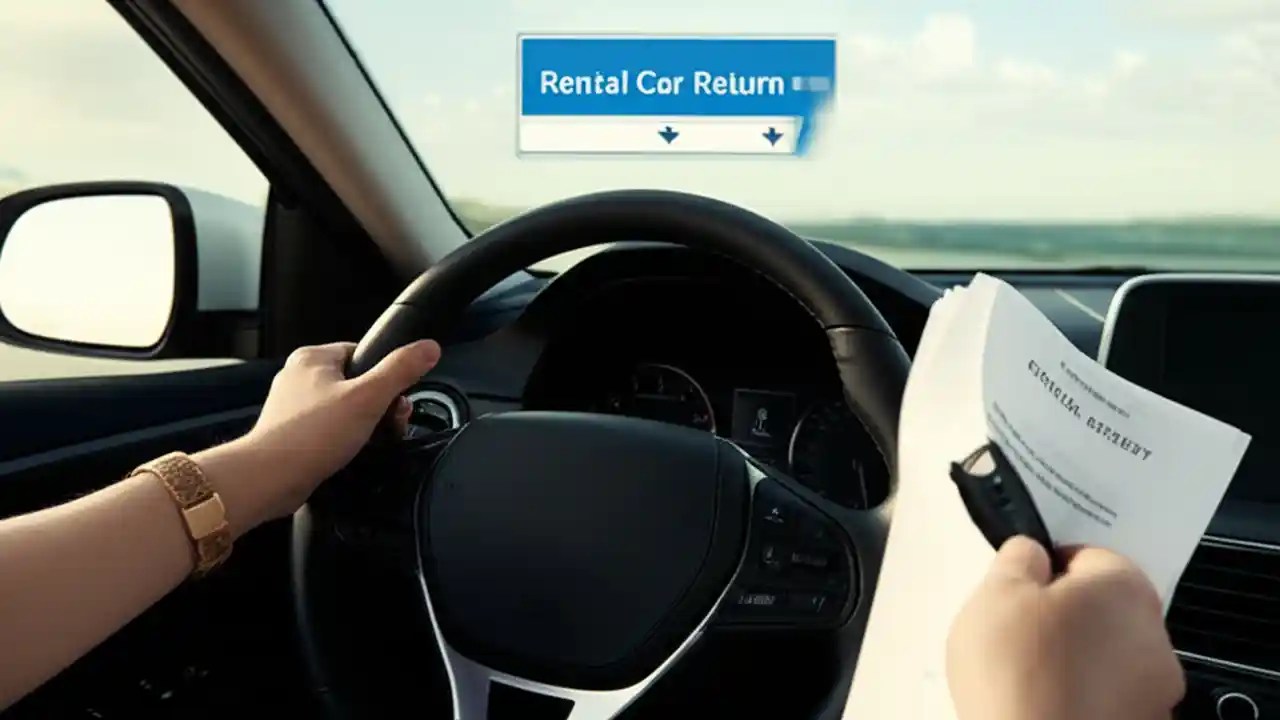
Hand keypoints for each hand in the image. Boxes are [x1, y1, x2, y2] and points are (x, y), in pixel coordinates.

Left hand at [194, 340, 441, 535]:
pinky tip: (347, 454)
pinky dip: (342, 441)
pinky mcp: (291, 433)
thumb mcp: (369, 397)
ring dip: (363, 425)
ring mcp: (292, 406)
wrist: (270, 478)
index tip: (395, 400)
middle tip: (388, 424)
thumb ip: (400, 370)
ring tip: (368, 441)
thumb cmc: (313, 434)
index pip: (362, 354)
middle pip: (356, 383)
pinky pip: (328, 430)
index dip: (384, 377)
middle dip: (378, 406)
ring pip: (343, 409)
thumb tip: (428, 348)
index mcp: (313, 357)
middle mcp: (298, 377)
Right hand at [946, 537, 1184, 719]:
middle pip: (1104, 610)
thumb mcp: (996, 593)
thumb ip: (1018, 559)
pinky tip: (1047, 709)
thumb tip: (1034, 555)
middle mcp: (1154, 636)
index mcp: (1123, 588)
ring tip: (1030, 681)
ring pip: (1110, 659)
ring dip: (1079, 662)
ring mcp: (1157, 693)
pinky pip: (1111, 702)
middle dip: (1065, 617)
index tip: (1018, 594)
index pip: (1088, 555)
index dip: (1047, 570)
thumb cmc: (1017, 669)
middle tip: (1018, 636)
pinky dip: (1084, 701)